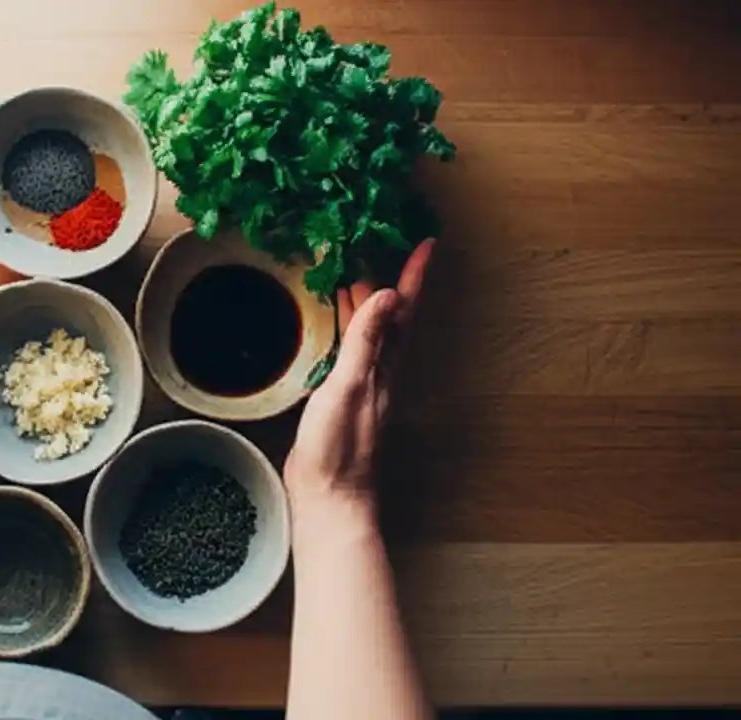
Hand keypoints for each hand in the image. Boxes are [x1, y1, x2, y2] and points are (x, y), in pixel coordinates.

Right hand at [283, 239, 433, 514]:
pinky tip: (331, 325)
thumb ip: (366, 341)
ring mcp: (363, 386)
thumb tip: (388, 295)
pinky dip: (345, 329)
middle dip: (389, 282)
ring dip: (364, 305)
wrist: (328, 496)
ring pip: (370, 334)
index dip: (415, 276)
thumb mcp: (349, 386)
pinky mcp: (342, 397)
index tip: (426, 242)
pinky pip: (350, 350)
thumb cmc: (339, 447)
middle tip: (378, 246)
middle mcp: (382, 372)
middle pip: (390, 318)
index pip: (406, 311)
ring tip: (349, 275)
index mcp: (388, 366)